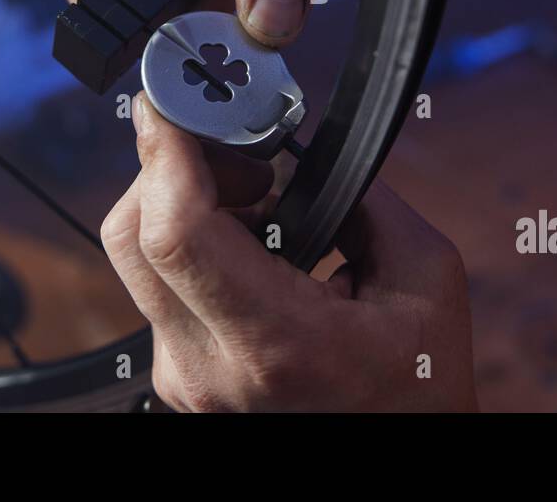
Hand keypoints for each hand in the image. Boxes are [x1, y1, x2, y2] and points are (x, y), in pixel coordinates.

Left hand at [101, 93, 478, 411]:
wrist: (396, 455)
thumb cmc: (416, 385)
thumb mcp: (425, 278)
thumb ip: (363, 196)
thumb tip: (293, 147)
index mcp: (276, 341)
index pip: (177, 234)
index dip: (164, 152)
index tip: (172, 102)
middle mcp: (209, 367)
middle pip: (132, 236)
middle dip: (171, 167)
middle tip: (242, 158)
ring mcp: (184, 378)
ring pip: (137, 256)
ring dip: (183, 202)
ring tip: (260, 203)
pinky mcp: (178, 376)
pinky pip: (156, 284)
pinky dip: (192, 241)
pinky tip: (252, 242)